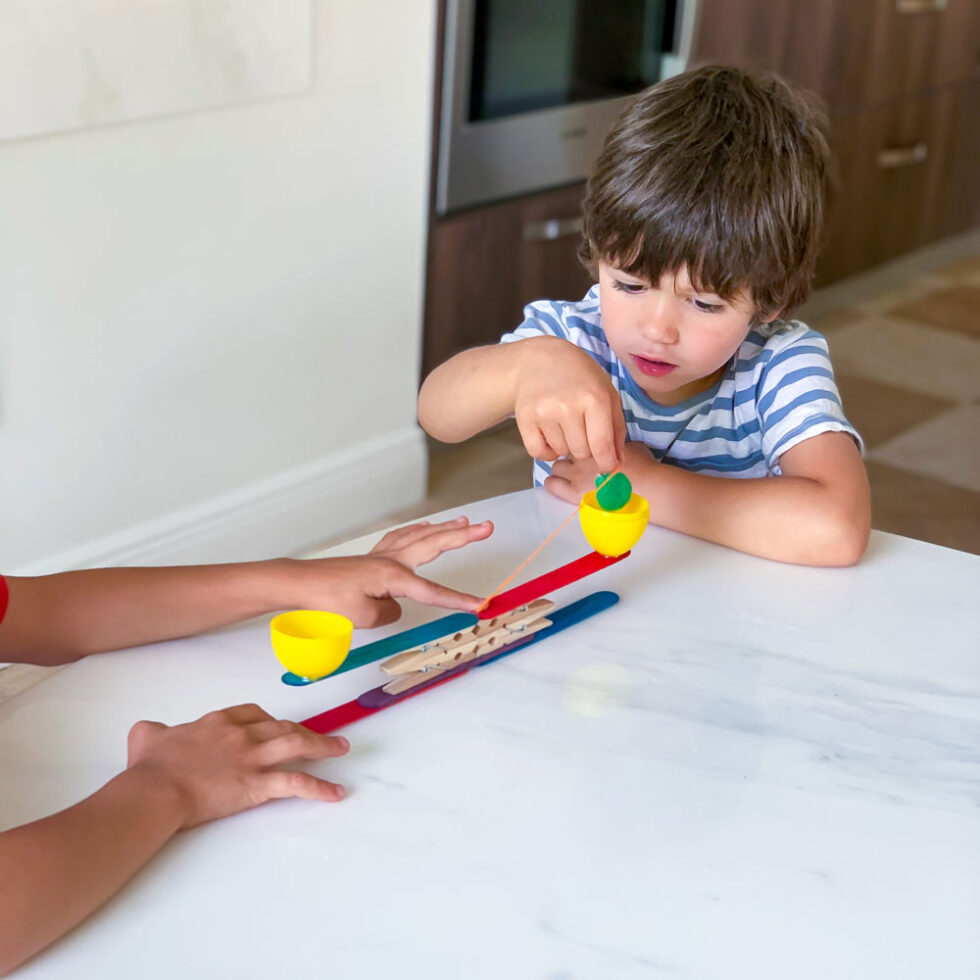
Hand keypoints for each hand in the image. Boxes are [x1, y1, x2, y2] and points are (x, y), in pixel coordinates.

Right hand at [126, 704, 349, 828]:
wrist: (156, 789)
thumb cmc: (149, 766)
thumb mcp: (146, 736)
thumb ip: (152, 731)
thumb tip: (149, 732)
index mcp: (218, 722)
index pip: (253, 714)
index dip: (269, 720)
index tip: (276, 727)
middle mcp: (241, 734)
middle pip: (282, 726)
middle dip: (304, 730)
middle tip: (322, 736)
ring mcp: (252, 758)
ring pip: (297, 744)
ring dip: (323, 746)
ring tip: (341, 749)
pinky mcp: (257, 784)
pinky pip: (296, 784)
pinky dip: (319, 788)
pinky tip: (334, 793)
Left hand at [296, 518, 492, 626]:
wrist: (300, 584)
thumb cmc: (327, 600)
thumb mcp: (363, 617)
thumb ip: (388, 612)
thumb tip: (394, 605)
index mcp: (394, 576)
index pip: (433, 591)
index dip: (458, 599)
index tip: (480, 605)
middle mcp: (392, 560)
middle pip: (435, 544)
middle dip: (463, 536)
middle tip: (487, 527)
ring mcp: (381, 556)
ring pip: (421, 536)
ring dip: (444, 529)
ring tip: (465, 523)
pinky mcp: (372, 558)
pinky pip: (403, 537)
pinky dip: (419, 531)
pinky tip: (423, 527)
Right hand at [513, 337, 625, 472]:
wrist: (540, 360)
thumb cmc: (580, 378)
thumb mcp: (607, 393)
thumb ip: (616, 428)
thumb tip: (617, 462)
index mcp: (595, 399)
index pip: (602, 447)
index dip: (607, 462)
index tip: (607, 464)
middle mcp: (568, 407)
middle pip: (582, 453)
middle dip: (585, 449)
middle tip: (582, 431)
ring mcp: (545, 413)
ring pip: (561, 452)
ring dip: (565, 445)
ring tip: (564, 424)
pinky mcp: (525, 419)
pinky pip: (538, 452)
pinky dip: (546, 450)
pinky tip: (550, 434)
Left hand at [544, 442, 656, 504]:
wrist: (648, 492)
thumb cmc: (645, 468)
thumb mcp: (629, 444)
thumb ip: (612, 441)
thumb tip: (607, 442)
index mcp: (595, 440)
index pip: (574, 433)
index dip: (577, 439)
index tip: (582, 445)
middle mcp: (583, 454)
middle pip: (561, 448)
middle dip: (566, 453)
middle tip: (576, 461)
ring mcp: (576, 474)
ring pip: (555, 466)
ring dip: (560, 469)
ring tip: (570, 475)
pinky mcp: (575, 494)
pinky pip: (552, 484)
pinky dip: (554, 483)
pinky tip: (562, 486)